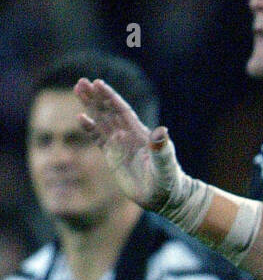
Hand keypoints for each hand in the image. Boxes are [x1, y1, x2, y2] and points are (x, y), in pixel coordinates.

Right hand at [74, 78, 184, 212]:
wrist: (164, 197)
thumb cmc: (168, 180)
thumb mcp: (165, 164)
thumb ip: (161, 149)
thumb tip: (161, 131)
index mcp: (140, 133)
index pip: (122, 110)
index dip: (110, 97)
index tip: (98, 83)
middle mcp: (128, 135)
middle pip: (109, 111)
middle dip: (96, 97)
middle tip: (81, 82)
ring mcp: (119, 144)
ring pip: (101, 121)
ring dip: (90, 106)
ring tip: (78, 90)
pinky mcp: (113, 156)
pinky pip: (98, 138)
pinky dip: (89, 128)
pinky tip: (80, 117)